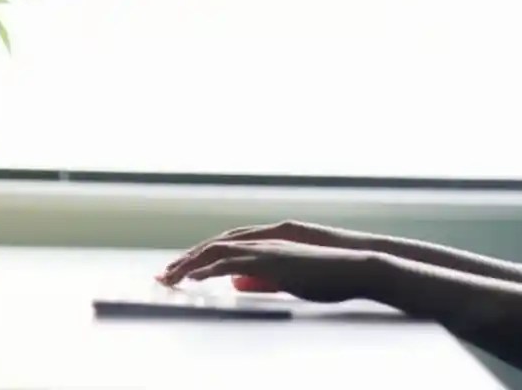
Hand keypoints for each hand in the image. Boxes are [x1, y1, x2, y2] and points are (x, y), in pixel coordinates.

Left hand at [162, 220, 376, 280]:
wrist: (358, 266)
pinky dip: (207, 269)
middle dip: (187, 259)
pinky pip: (230, 263)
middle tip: (163, 275)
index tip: (180, 269)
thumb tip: (236, 281)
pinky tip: (192, 278)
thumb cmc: (331, 275)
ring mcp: (267, 248)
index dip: (201, 256)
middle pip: (215, 245)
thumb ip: (263, 276)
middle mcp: (265, 240)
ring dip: (189, 263)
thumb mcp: (291, 277)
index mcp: (270, 242)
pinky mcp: (270, 261)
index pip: (226, 246)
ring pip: (217, 251)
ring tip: (168, 277)